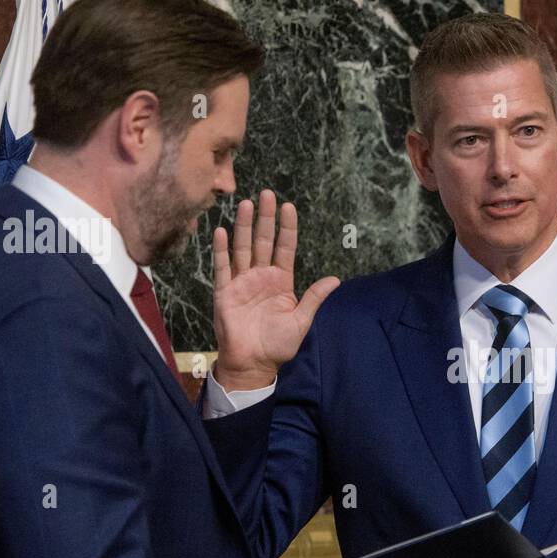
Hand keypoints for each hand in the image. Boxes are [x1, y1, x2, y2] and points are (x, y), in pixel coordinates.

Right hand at [211, 190, 339, 390]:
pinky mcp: (225, 291)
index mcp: (281, 281)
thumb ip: (314, 297)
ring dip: (243, 226)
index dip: (287, 227)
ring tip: (245, 204)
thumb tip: (336, 279)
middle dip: (265, 218)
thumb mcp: (301, 320)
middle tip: (266, 194)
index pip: (285, 248)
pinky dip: (221, 250)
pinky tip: (221, 231)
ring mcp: (242, 282)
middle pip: (263, 240)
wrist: (253, 363)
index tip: (289, 206)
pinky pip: (222, 267)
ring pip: (243, 247)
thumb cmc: (278, 344)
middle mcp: (261, 276)